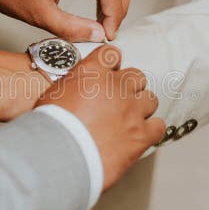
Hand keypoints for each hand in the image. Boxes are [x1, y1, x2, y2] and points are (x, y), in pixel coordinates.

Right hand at [37, 46, 164, 190]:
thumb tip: (76, 93)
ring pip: (150, 99)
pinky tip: (140, 136)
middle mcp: (116, 87)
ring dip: (141, 107)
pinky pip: (158, 126)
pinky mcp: (141, 135)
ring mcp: (131, 110)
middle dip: (128, 87)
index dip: (111, 63)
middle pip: (136, 76)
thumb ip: (72, 88)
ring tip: (129, 119)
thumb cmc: (49, 128)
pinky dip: (151, 130)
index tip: (109, 72)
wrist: (59, 155)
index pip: (111, 54)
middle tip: (117, 101)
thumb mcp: (53, 96)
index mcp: (92, 73)